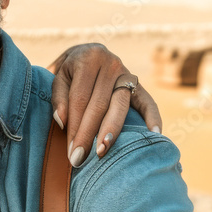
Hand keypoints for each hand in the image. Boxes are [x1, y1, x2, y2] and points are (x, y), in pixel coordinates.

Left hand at [48, 43, 160, 166]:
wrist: (88, 52)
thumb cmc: (70, 70)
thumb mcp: (58, 76)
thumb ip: (58, 98)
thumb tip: (62, 122)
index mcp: (88, 59)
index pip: (79, 98)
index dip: (74, 125)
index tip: (70, 150)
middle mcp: (110, 64)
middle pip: (99, 104)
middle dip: (88, 134)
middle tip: (80, 158)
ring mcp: (127, 73)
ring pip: (120, 106)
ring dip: (112, 131)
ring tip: (102, 151)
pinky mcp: (140, 85)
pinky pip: (148, 103)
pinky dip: (153, 118)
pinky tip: (154, 135)